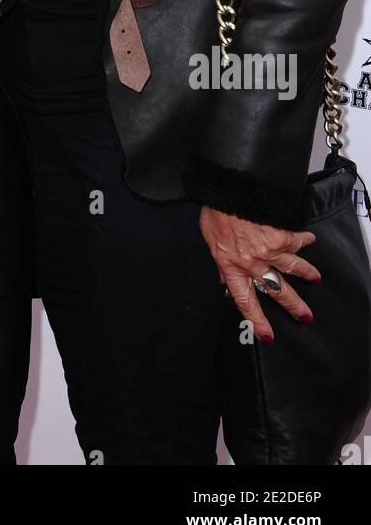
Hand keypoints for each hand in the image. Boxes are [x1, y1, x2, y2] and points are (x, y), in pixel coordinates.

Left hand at [199, 204, 320, 342]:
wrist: (228, 189)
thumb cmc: (215, 211)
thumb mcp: (209, 240)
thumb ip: (219, 262)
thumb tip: (221, 279)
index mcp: (232, 267)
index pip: (246, 302)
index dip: (257, 322)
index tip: (267, 336)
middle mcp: (253, 263)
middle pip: (277, 291)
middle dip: (293, 306)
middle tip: (305, 316)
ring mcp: (269, 250)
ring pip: (293, 269)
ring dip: (307, 275)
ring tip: (315, 279)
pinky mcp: (281, 235)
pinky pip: (298, 242)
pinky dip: (306, 241)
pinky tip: (310, 241)